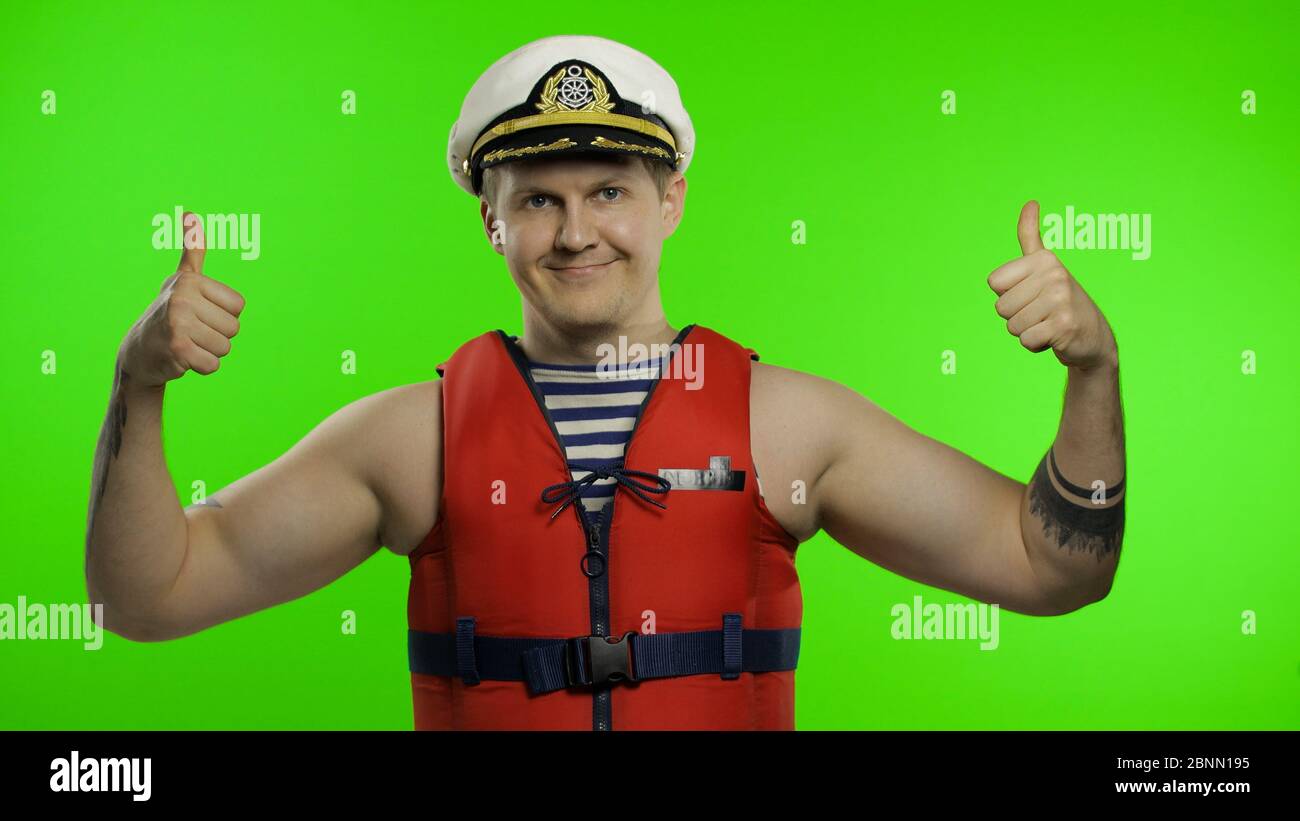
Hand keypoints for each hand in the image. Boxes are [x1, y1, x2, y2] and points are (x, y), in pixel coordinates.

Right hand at [118, 212, 245, 386]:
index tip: (199, 314)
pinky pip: (213, 365)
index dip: (223, 316)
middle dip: (216, 336)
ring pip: (224, 348)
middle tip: (191, 332)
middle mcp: (182, 298)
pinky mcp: (177, 349)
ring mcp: (178, 323)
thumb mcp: (182, 281)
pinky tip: (182, 358)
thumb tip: (191, 213)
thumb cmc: (169, 314)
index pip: (238, 307)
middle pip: (234, 329)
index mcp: (190, 281)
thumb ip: (192, 251)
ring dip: (208, 352)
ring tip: (187, 344)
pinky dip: (201, 367)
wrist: (139, 353)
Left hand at [987, 200, 1116, 371]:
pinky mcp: (1063, 325)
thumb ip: (1030, 237)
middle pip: (1001, 307)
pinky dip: (1035, 345)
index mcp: (1044, 258)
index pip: (994, 283)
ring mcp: (1060, 299)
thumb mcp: (1045, 266)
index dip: (1007, 295)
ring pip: (1012, 326)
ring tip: (1048, 323)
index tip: (1031, 293)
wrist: (1093, 336)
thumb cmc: (1060, 300)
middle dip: (1016, 316)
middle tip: (1041, 312)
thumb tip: (1030, 202)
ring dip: (1026, 331)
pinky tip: (1053, 337)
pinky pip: (1026, 341)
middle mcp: (1054, 274)